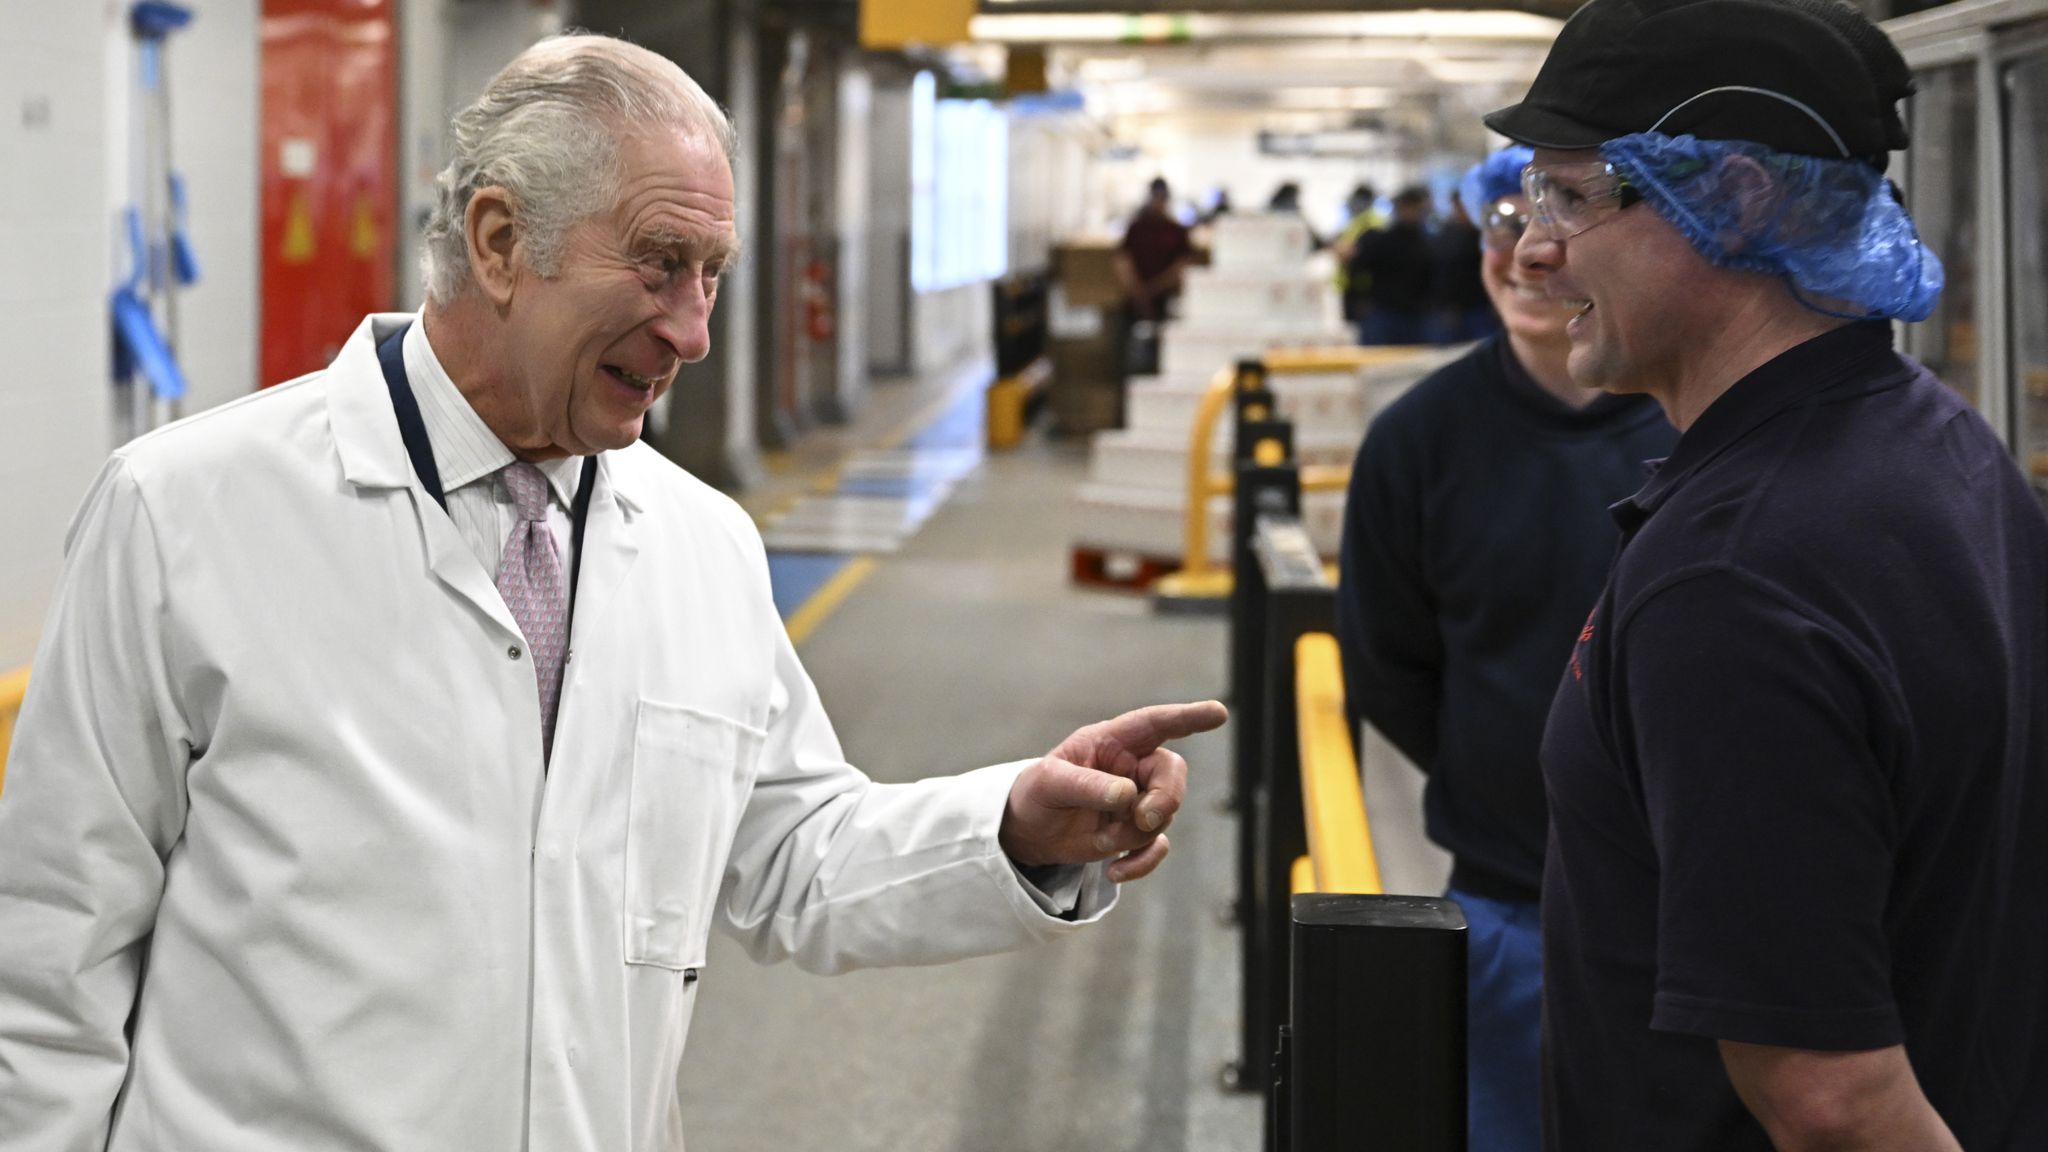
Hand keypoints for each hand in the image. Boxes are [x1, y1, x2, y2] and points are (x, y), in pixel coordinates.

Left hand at [999, 701, 1227, 883]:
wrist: (1029, 831)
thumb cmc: (1037, 793)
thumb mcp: (1049, 783)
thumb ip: (1087, 786)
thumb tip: (1128, 796)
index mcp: (1111, 741)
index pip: (1154, 724)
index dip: (1188, 717)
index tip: (1218, 713)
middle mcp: (1131, 767)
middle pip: (1171, 775)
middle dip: (1164, 799)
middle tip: (1142, 819)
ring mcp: (1137, 800)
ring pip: (1163, 815)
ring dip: (1133, 835)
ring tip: (1099, 840)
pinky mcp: (1134, 832)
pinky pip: (1155, 847)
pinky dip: (1141, 863)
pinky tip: (1114, 871)